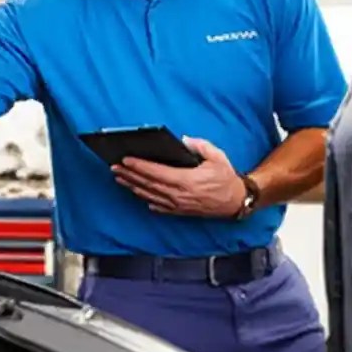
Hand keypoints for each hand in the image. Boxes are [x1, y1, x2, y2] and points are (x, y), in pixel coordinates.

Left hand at [111, 136, 245, 217]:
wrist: (236, 202)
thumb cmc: (226, 179)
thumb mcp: (217, 157)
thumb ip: (200, 146)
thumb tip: (184, 140)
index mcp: (186, 180)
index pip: (156, 172)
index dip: (139, 166)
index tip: (126, 160)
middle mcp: (179, 195)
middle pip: (148, 184)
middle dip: (129, 175)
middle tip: (114, 167)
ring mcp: (178, 205)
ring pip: (149, 195)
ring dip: (132, 186)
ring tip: (119, 178)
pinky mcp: (179, 211)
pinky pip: (157, 206)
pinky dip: (145, 198)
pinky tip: (136, 192)